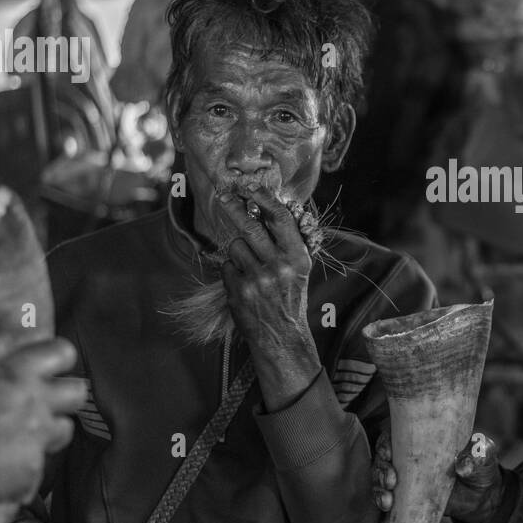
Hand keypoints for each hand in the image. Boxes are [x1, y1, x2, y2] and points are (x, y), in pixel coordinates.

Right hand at [0, 338, 85, 506]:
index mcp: (16, 372)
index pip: (62, 352)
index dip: (58, 360)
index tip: (48, 369)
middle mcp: (36, 402)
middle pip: (78, 393)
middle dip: (65, 400)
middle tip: (44, 408)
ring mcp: (37, 439)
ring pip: (64, 433)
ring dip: (46, 436)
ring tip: (18, 444)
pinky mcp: (31, 472)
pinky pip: (35, 473)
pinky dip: (20, 475)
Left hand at [216, 185, 320, 405]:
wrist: (282, 336)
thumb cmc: (290, 299)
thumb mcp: (298, 269)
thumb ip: (286, 243)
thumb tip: (266, 210)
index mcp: (298, 257)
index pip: (280, 218)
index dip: (264, 198)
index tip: (249, 185)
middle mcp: (279, 265)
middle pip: (251, 225)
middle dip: (234, 207)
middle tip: (223, 195)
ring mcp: (258, 278)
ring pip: (236, 245)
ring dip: (237, 251)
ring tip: (248, 267)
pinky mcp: (239, 290)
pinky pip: (226, 266)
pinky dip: (231, 271)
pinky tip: (242, 284)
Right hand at [372, 430, 504, 522]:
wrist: (481, 496)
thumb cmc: (480, 466)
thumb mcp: (483, 458)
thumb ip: (476, 457)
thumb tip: (462, 466)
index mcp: (424, 436)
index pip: (396, 432)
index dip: (387, 441)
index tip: (389, 453)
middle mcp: (409, 453)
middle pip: (383, 454)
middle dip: (381, 467)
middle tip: (391, 480)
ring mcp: (405, 475)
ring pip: (379, 475)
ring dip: (378, 486)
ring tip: (387, 499)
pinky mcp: (405, 494)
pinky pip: (385, 495)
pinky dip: (381, 499)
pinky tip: (387, 506)